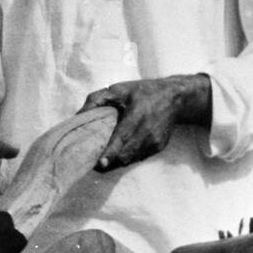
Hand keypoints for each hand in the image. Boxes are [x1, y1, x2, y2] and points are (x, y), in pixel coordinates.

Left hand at [79, 74, 210, 170]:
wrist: (175, 97)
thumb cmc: (142, 91)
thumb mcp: (118, 89)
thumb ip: (96, 100)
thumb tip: (77, 117)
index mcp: (137, 115)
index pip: (122, 137)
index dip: (110, 153)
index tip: (100, 164)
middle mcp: (148, 131)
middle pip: (125, 155)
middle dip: (108, 162)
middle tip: (92, 162)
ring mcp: (154, 142)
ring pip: (130, 159)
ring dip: (116, 161)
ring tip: (104, 157)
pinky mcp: (158, 147)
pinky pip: (138, 157)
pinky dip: (127, 156)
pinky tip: (121, 148)